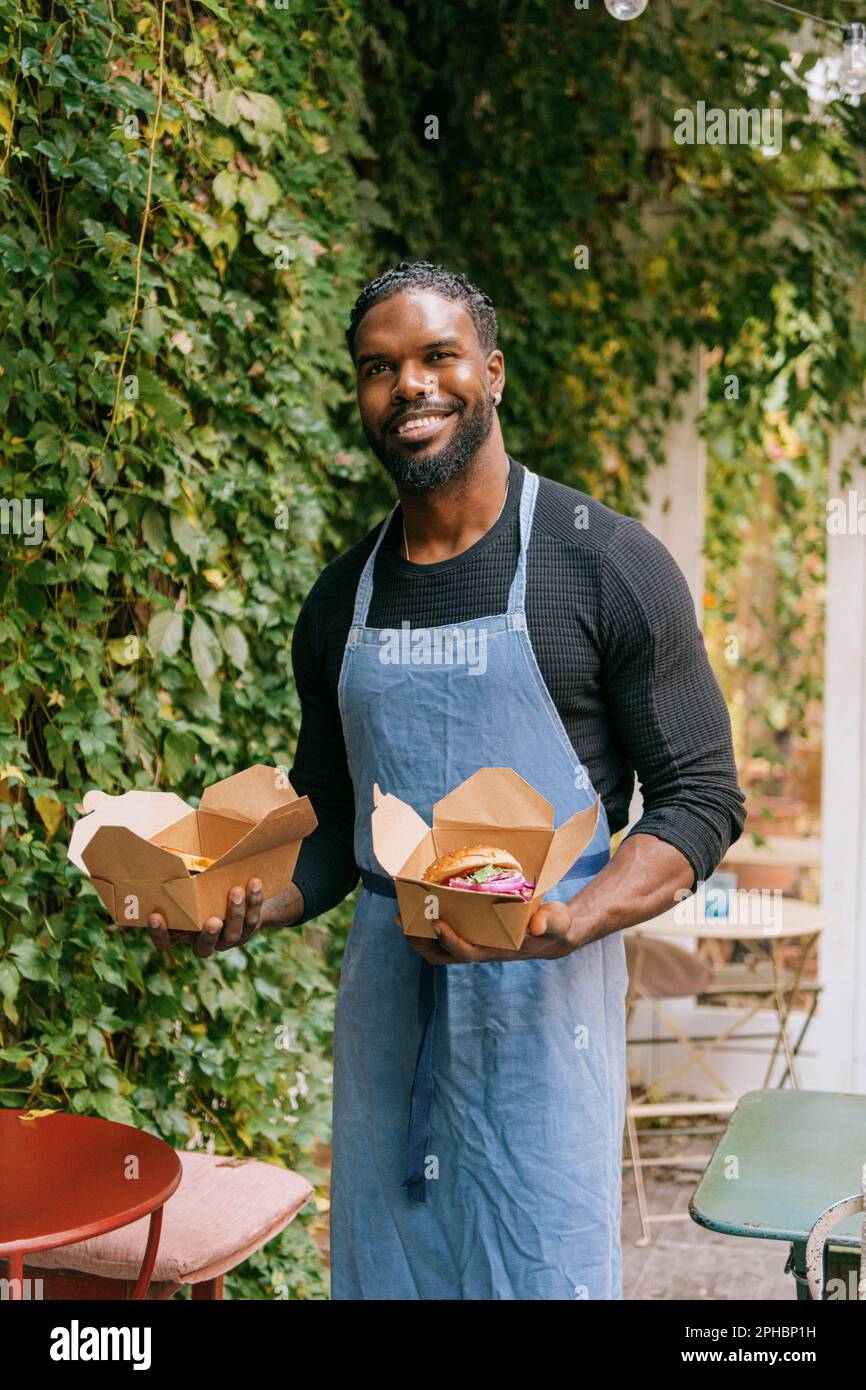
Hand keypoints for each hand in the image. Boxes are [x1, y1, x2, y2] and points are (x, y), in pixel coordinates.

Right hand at [148, 878, 269, 959]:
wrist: (238, 896)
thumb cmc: (203, 888)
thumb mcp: (189, 885)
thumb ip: (178, 878)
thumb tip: (161, 848)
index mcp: (183, 933)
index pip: (165, 941)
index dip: (158, 932)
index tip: (155, 916)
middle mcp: (204, 941)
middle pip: (203, 949)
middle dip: (208, 935)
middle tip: (212, 921)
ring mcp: (227, 939)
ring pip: (232, 934)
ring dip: (235, 912)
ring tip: (236, 890)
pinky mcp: (247, 930)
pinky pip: (252, 919)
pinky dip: (253, 901)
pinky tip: (254, 883)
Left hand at [399, 900, 588, 964]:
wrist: (552, 933)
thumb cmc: (553, 926)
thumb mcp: (556, 922)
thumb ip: (549, 922)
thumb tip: (536, 924)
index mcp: (497, 951)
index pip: (467, 952)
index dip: (449, 939)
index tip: (435, 920)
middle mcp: (481, 951)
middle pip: (443, 956)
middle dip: (421, 942)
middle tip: (404, 920)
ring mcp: (475, 945)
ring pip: (439, 950)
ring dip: (419, 937)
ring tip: (403, 916)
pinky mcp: (473, 936)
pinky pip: (444, 936)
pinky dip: (429, 927)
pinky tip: (422, 909)